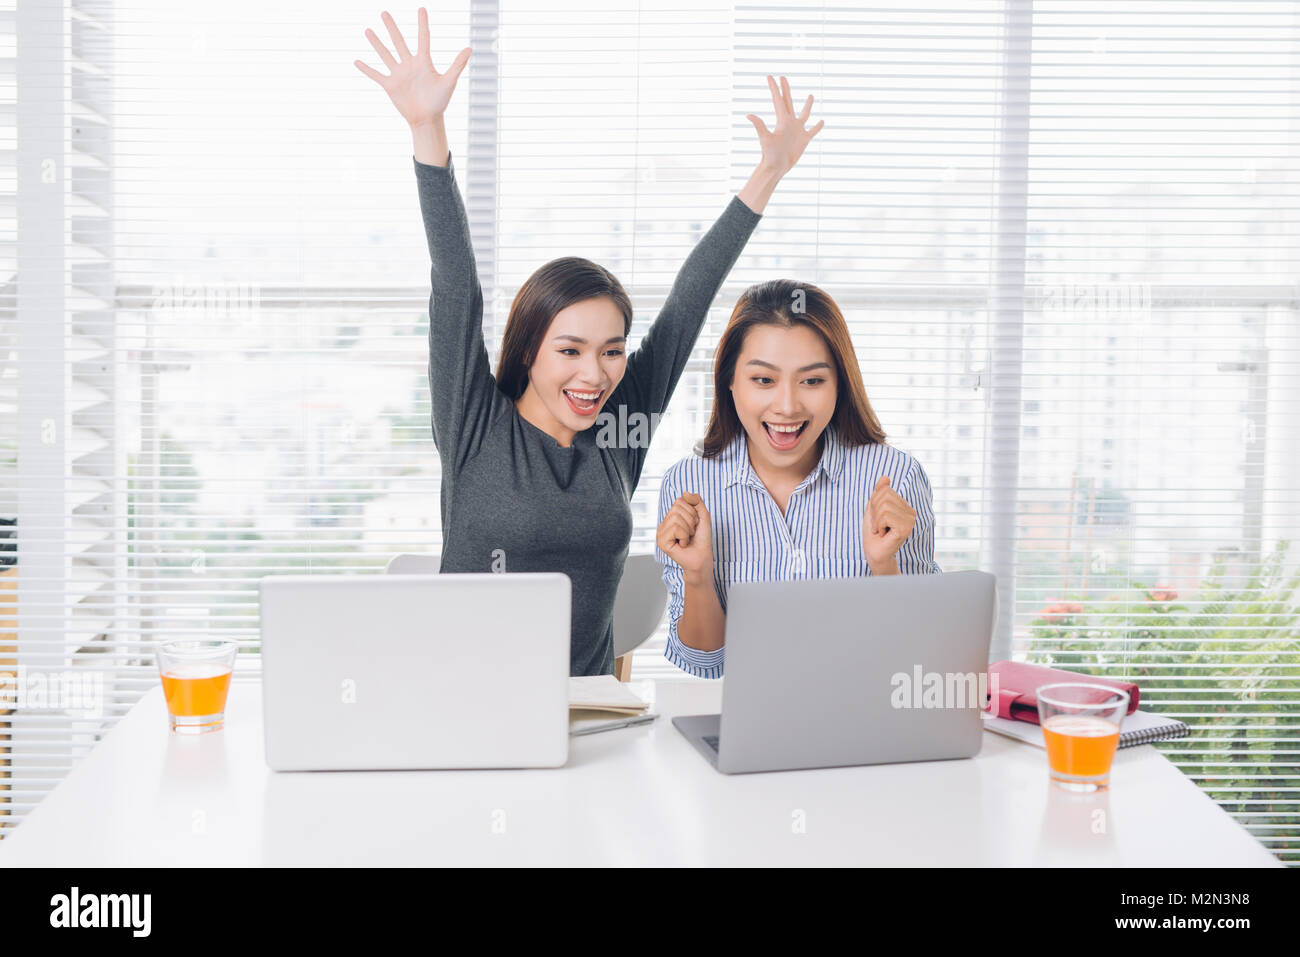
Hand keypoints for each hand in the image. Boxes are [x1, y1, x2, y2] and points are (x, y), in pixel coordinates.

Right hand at [354, 8, 470, 128]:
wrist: (427, 119)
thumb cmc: (440, 101)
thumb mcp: (449, 81)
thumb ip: (457, 64)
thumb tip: (470, 48)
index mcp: (424, 62)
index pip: (423, 38)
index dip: (422, 24)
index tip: (421, 9)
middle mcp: (410, 65)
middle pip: (399, 42)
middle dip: (391, 27)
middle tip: (384, 12)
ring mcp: (399, 74)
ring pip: (385, 54)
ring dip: (376, 43)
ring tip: (368, 30)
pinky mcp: (390, 86)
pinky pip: (376, 75)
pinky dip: (366, 69)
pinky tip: (356, 61)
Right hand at [656, 493, 713, 580]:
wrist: (702, 557)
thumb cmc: (702, 539)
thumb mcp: (702, 516)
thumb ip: (696, 501)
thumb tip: (685, 492)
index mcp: (671, 516)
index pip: (679, 501)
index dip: (692, 511)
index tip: (695, 524)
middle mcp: (664, 523)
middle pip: (677, 508)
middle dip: (691, 520)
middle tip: (691, 532)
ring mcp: (661, 533)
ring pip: (676, 518)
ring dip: (688, 529)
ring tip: (688, 538)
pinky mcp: (661, 542)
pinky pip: (676, 528)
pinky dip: (685, 536)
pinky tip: (683, 544)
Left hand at [745, 75, 824, 176]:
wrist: (776, 168)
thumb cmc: (769, 155)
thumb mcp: (765, 139)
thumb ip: (759, 126)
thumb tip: (748, 115)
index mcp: (782, 120)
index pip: (778, 100)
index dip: (774, 88)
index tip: (771, 76)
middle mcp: (789, 123)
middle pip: (788, 102)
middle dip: (786, 90)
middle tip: (783, 77)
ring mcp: (797, 131)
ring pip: (804, 114)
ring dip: (807, 105)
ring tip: (810, 95)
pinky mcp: (804, 140)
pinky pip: (812, 131)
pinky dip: (817, 126)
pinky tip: (821, 121)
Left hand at [862, 475, 915, 571]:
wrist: (873, 552)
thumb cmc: (873, 532)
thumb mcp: (873, 508)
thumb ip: (879, 492)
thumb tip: (885, 477)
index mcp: (905, 507)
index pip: (885, 490)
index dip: (874, 502)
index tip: (876, 517)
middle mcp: (911, 513)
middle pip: (885, 496)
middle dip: (874, 510)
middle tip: (877, 525)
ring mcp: (910, 521)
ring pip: (885, 506)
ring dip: (875, 519)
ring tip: (879, 530)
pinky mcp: (906, 529)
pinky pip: (886, 516)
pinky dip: (878, 525)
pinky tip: (882, 534)